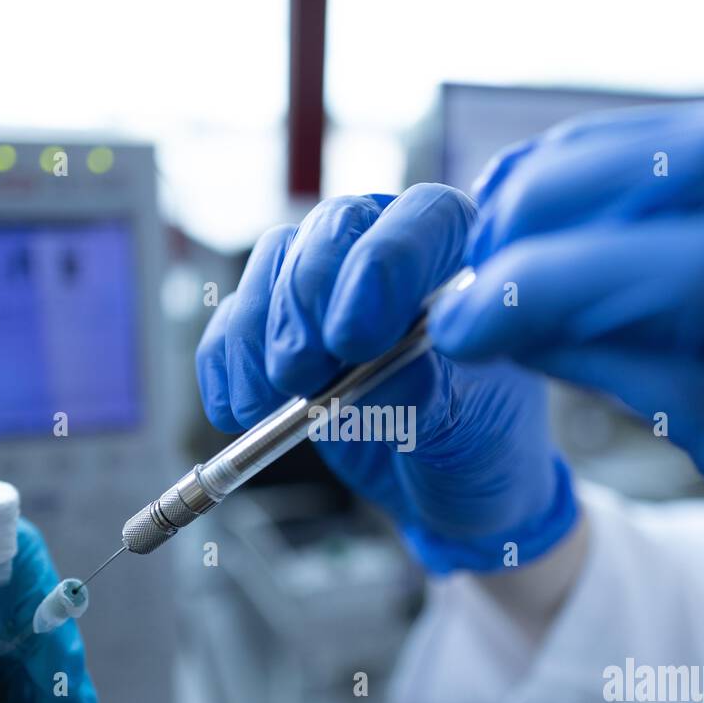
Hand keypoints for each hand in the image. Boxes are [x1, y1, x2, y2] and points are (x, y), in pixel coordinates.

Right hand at [195, 184, 575, 572]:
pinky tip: (235, 408)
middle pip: (334, 228)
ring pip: (274, 262)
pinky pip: (234, 317)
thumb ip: (426, 392)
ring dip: (258, 334)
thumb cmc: (478, 440)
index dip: (383, 265)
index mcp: (460, 256)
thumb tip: (374, 370)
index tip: (355, 338)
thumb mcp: (467, 426)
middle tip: (300, 374)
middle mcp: (390, 247)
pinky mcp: (279, 322)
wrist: (446, 483)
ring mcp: (328, 279)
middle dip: (305, 300)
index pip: (424, 219)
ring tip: (265, 403)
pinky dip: (225, 361)